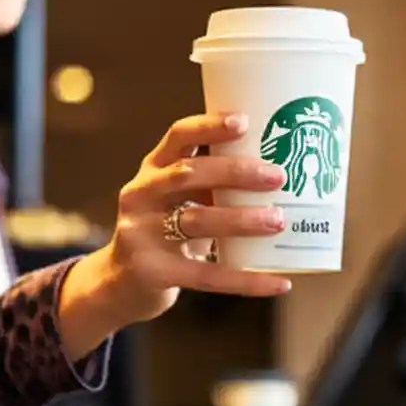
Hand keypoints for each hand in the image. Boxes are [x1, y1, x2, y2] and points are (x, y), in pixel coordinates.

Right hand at [58, 113, 290, 358]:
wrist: (120, 283)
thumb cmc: (166, 230)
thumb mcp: (179, 198)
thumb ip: (214, 184)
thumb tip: (285, 171)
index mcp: (153, 169)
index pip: (177, 137)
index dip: (208, 126)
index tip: (244, 122)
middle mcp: (142, 195)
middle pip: (187, 174)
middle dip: (234, 172)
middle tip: (277, 176)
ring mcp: (141, 233)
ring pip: (196, 221)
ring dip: (242, 220)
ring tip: (278, 221)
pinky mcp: (152, 272)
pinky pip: (207, 276)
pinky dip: (246, 280)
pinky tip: (279, 283)